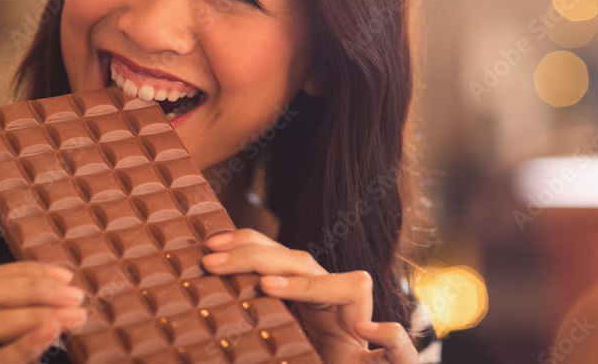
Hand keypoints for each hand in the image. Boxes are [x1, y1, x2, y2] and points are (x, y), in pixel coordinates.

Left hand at [202, 229, 416, 363]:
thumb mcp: (270, 351)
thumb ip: (250, 332)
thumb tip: (197, 318)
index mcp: (308, 304)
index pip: (281, 260)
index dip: (248, 247)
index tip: (208, 250)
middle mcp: (336, 308)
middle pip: (304, 263)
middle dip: (257, 255)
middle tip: (212, 260)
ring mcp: (363, 331)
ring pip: (351, 286)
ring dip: (307, 285)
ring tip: (264, 286)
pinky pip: (400, 346)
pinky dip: (389, 336)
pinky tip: (366, 331)